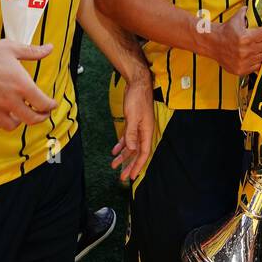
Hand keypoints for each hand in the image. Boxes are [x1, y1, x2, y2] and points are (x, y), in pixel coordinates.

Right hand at [0, 38, 57, 133]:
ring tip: (17, 114)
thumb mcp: (11, 48)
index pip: (43, 103)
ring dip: (17, 121)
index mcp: (21, 85)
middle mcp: (9, 100)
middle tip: (41, 114)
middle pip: (32, 119)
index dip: (50, 106)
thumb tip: (50, 48)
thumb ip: (32, 51)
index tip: (51, 105)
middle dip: (40, 117)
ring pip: (12, 126)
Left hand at [112, 66, 155, 181]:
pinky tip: (115, 150)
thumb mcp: (133, 116)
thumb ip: (132, 133)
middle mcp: (144, 132)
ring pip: (131, 146)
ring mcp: (138, 128)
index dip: (138, 166)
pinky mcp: (132, 123)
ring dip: (123, 156)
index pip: (143, 153)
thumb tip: (131, 149)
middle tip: (122, 177)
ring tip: (114, 165)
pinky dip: (121, 145)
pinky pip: (127, 138)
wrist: (137, 83)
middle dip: (129, 165)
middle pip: (137, 153)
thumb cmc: (137, 99)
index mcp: (146, 132)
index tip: (132, 176)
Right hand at [209, 6, 261, 75]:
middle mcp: (245, 51)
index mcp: (245, 37)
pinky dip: (257, 60)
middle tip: (260, 37)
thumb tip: (260, 9)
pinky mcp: (241, 70)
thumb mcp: (236, 18)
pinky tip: (252, 55)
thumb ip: (249, 12)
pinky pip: (257, 66)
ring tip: (256, 46)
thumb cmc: (225, 31)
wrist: (211, 43)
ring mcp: (243, 62)